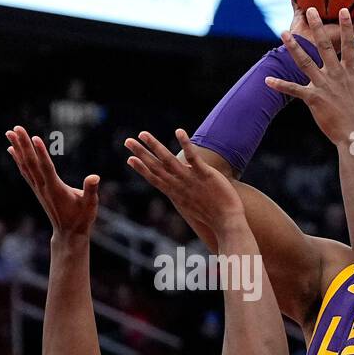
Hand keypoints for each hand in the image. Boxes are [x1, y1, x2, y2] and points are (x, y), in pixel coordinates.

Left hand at [6, 126, 98, 239]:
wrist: (68, 233)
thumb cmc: (81, 218)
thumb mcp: (90, 205)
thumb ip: (91, 190)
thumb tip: (95, 177)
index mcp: (56, 189)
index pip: (47, 168)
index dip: (41, 153)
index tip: (34, 138)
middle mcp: (43, 187)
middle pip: (32, 163)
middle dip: (24, 145)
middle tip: (16, 128)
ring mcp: (38, 188)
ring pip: (26, 165)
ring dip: (18, 148)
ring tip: (9, 133)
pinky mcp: (37, 189)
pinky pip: (25, 171)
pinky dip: (18, 159)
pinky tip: (12, 149)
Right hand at [124, 129, 242, 248]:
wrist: (227, 223)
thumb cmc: (212, 217)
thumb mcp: (193, 208)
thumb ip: (185, 197)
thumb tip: (182, 196)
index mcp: (175, 193)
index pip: (154, 178)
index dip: (141, 168)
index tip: (129, 159)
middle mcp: (179, 185)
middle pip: (155, 166)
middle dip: (140, 153)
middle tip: (127, 141)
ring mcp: (190, 179)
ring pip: (168, 159)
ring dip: (154, 145)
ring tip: (143, 134)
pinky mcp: (205, 174)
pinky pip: (193, 157)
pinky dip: (185, 143)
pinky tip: (178, 131)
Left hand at [266, 7, 353, 147]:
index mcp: (352, 72)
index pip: (350, 44)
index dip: (346, 26)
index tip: (343, 10)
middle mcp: (337, 74)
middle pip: (325, 45)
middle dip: (318, 26)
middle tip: (311, 9)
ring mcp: (324, 85)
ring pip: (305, 61)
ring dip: (293, 47)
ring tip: (283, 33)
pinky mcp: (313, 98)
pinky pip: (293, 89)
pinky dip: (280, 85)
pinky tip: (267, 80)